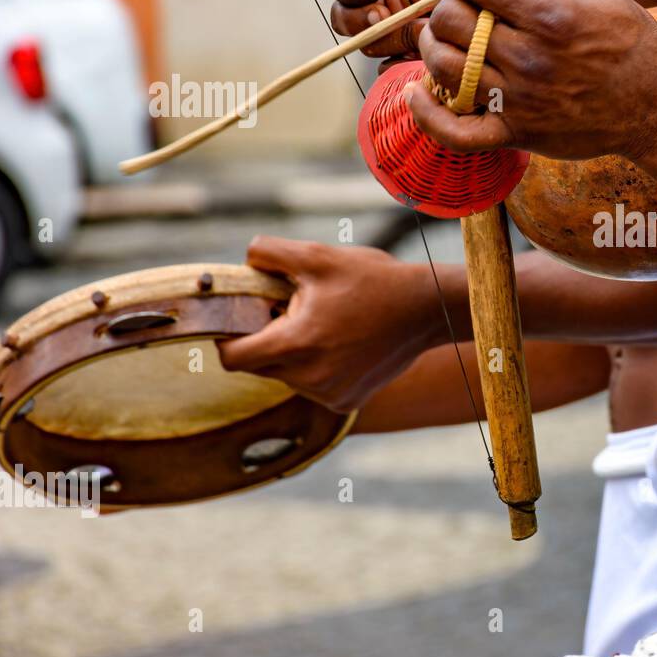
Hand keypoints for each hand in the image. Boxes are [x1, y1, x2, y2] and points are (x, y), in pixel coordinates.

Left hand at [217, 237, 448, 412]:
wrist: (427, 309)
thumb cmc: (373, 279)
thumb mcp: (318, 255)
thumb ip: (268, 253)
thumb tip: (243, 262)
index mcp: (296, 343)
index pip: (233, 358)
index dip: (229, 338)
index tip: (244, 320)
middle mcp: (310, 378)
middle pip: (259, 367)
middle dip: (267, 340)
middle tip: (294, 313)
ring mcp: (329, 394)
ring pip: (287, 378)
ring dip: (294, 356)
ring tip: (326, 326)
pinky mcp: (346, 403)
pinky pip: (313, 388)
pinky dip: (318, 369)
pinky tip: (343, 345)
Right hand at [326, 0, 430, 61]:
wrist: (496, 16)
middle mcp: (382, 14)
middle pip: (345, 20)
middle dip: (359, 19)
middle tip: (381, 17)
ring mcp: (393, 42)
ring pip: (369, 46)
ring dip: (390, 39)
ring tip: (421, 30)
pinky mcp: (406, 67)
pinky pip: (389, 69)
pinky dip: (402, 61)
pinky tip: (423, 52)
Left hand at [408, 0, 656, 160]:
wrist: (656, 108)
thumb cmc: (628, 41)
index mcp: (552, 17)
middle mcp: (532, 60)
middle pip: (452, 20)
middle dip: (450, 2)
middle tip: (466, 3)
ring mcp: (521, 101)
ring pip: (445, 66)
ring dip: (434, 45)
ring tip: (447, 36)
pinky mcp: (517, 135)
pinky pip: (455, 132)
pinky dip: (427, 115)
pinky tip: (416, 93)